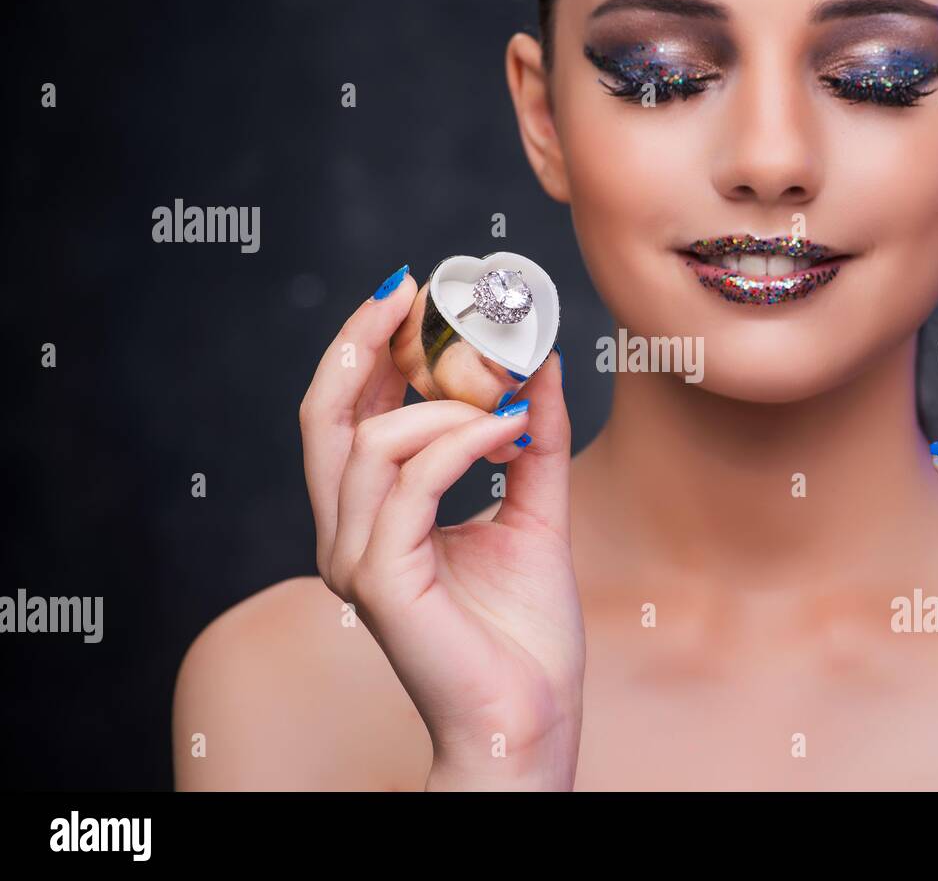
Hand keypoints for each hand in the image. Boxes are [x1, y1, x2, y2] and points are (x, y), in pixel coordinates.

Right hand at [298, 269, 583, 790]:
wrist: (529, 716)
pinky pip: (410, 484)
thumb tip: (544, 365)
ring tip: (510, 402)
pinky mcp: (378, 581)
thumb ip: (533, 442)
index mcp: (374, 516)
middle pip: (325, 416)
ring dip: (447, 405)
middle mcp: (349, 533)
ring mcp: (355, 559)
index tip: (412, 291)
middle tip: (411, 289)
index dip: (367, 347)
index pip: (348, 415)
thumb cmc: (525, 631)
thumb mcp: (537, 513)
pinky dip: (464, 442)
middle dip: (362, 342)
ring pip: (371, 443)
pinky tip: (512, 431)